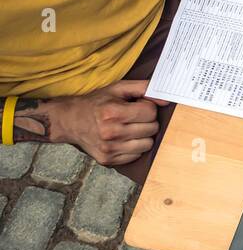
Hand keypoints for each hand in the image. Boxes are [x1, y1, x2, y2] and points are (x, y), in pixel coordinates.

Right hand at [39, 80, 166, 165]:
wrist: (69, 121)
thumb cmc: (96, 103)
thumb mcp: (117, 89)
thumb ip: (143, 89)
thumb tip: (166, 100)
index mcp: (113, 113)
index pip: (150, 113)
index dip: (147, 107)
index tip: (138, 106)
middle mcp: (111, 132)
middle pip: (152, 129)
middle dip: (147, 121)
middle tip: (134, 117)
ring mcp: (109, 149)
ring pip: (147, 144)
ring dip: (143, 135)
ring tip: (130, 128)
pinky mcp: (108, 160)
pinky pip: (136, 155)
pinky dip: (134, 147)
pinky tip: (124, 138)